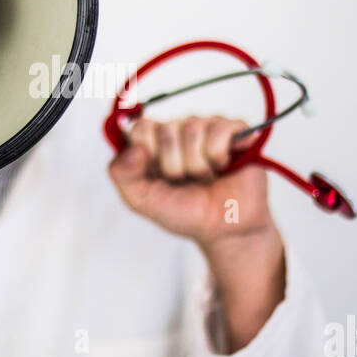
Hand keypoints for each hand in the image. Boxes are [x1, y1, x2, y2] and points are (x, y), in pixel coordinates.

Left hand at [107, 116, 271, 245]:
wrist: (224, 229)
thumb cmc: (185, 211)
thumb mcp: (142, 200)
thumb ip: (122, 174)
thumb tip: (133, 149)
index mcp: (154, 142)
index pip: (141, 127)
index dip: (148, 153)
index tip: (158, 175)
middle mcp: (179, 129)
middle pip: (166, 131)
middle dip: (175, 166)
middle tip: (185, 180)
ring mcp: (207, 126)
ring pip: (192, 129)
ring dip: (198, 164)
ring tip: (205, 176)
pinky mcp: (235, 130)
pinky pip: (220, 128)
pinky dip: (218, 154)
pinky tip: (222, 165)